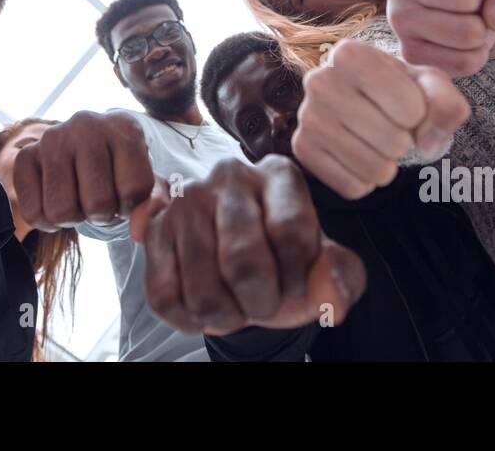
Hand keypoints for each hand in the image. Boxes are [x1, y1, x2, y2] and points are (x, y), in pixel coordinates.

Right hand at [12, 111, 154, 230]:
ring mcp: (52, 138)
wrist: (88, 148)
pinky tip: (57, 202)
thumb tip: (138, 232)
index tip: (124, 194)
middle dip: (102, 214)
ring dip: (74, 218)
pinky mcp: (25, 156)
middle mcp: (87, 125)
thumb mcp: (147, 183)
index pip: (134, 189)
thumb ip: (154, 206)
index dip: (130, 206)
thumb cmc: (122, 169)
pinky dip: (47, 222)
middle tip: (100, 200)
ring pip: (62, 210)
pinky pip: (33, 212)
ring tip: (79, 199)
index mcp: (125, 127)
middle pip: (97, 203)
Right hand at [137, 157, 366, 335]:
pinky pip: (164, 297)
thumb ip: (340, 277)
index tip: (296, 286)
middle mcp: (229, 175)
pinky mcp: (153, 230)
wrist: (240, 263)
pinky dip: (189, 320)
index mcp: (279, 174)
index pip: (290, 232)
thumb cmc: (284, 259)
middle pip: (243, 261)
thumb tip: (331, 296)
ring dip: (225, 316)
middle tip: (263, 304)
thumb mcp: (322, 267)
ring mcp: (185, 201)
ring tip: (234, 304)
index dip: (296, 278)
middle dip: (260, 303)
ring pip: (202, 289)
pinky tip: (204, 307)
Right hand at [295, 39, 468, 196]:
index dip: (421, 116)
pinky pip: (353, 187)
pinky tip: (361, 158)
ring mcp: (307, 116)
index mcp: (349, 54)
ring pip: (373, 167)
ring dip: (389, 165)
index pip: (409, 107)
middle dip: (405, 142)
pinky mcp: (302, 149)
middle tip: (394, 129)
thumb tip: (428, 142)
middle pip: (392, 140)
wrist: (363, 102)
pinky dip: (367, 181)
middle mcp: (319, 80)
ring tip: (381, 145)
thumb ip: (447, 105)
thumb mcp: (430, 85)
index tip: (408, 106)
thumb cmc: (398, 89)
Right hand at [384, 0, 494, 75]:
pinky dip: (478, 53)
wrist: (469, 12)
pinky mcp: (409, 52)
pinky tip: (462, 41)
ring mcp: (399, 18)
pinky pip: (466, 61)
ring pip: (468, 32)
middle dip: (488, 2)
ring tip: (471, 19)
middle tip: (477, 0)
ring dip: (485, 30)